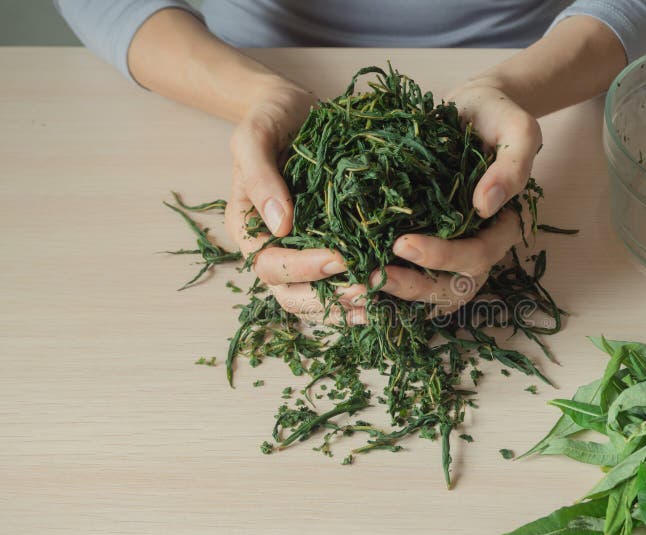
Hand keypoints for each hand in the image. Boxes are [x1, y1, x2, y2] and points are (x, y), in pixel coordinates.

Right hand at [224, 76, 367, 324]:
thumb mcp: (254, 135)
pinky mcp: (326, 248)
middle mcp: (273, 249)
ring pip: (316, 299)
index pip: (271, 265)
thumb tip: (281, 226)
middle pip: (292, 295)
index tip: (339, 258)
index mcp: (250, 229)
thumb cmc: (269, 118)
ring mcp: (300, 252)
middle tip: (367, 287)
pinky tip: (387, 294)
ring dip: (347, 305)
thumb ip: (260, 176)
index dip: (304, 268)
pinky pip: (338, 283)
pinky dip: (359, 294)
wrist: (294, 110)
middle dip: (329, 297)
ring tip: (380, 300)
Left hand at [371, 78, 541, 313]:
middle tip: (371, 276)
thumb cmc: (497, 116)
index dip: (442, 257)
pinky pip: (411, 276)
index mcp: (503, 226)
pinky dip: (386, 286)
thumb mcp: (517, 129)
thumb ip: (512, 166)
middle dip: (411, 287)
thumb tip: (486, 206)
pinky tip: (355, 286)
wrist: (473, 109)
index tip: (402, 243)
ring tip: (357, 287)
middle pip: (453, 287)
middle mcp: (479, 245)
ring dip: (394, 294)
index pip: (477, 256)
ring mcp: (453, 248)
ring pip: (430, 292)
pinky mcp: (428, 243)